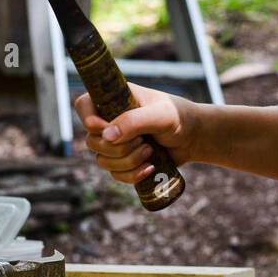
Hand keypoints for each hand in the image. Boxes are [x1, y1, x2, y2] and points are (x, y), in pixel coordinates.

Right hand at [75, 83, 201, 185]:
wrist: (194, 138)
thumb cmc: (178, 117)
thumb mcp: (160, 114)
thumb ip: (134, 121)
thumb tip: (107, 135)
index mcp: (114, 100)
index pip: (84, 105)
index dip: (88, 119)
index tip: (104, 128)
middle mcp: (110, 121)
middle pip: (92, 141)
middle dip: (117, 148)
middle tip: (143, 141)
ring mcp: (116, 143)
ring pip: (102, 161)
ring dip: (126, 162)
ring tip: (150, 152)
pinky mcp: (123, 162)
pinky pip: (115, 175)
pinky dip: (131, 175)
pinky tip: (149, 168)